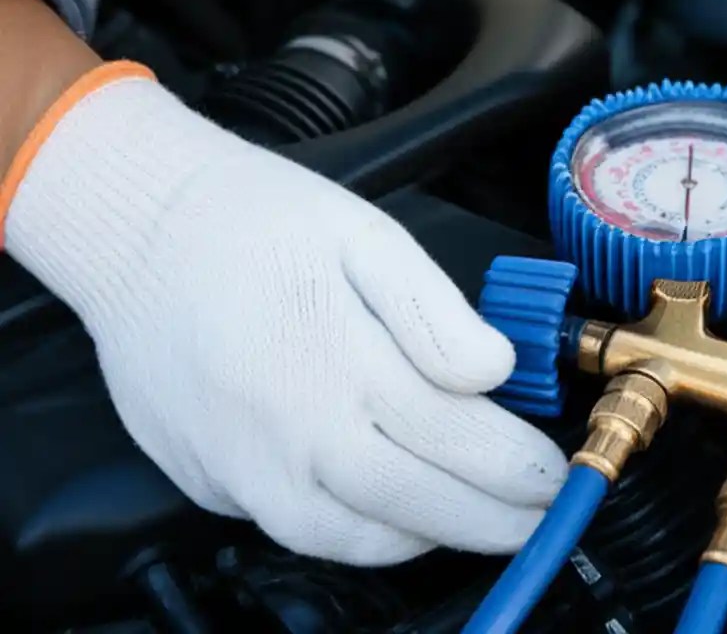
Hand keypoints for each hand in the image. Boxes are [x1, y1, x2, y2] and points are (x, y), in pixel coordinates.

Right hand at [6, 69, 568, 565]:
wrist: (134, 228)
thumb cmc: (254, 223)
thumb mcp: (363, 234)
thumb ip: (433, 311)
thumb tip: (491, 371)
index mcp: (340, 361)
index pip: (455, 439)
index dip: (516, 467)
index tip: (554, 475)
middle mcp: (289, 430)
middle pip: (412, 505)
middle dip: (490, 523)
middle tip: (537, 523)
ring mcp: (241, 465)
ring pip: (350, 540)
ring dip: (424, 539)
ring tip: (475, 522)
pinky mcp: (208, 479)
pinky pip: (295, 530)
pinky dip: (355, 536)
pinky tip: (391, 513)